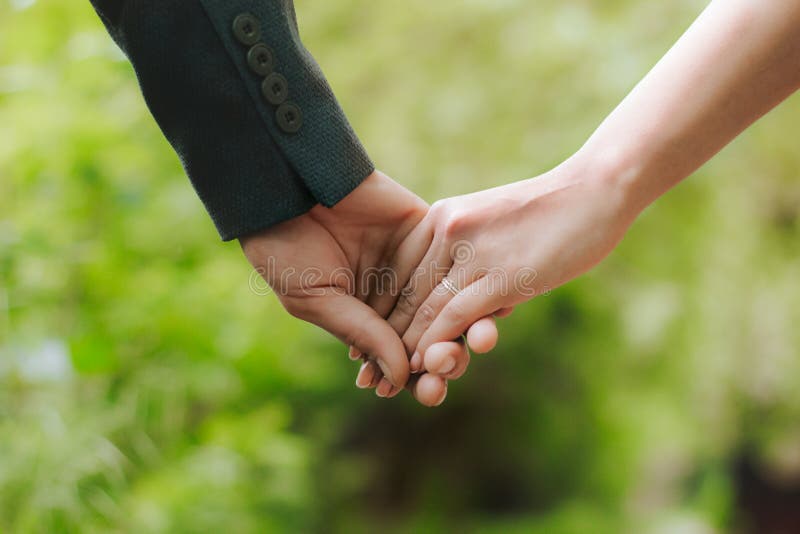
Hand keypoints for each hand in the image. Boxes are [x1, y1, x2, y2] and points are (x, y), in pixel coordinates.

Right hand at [240, 170, 496, 403]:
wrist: (287, 184)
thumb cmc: (286, 249)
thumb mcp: (318, 299)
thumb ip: (363, 334)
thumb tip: (400, 379)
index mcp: (363, 314)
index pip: (398, 354)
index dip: (415, 376)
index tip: (428, 394)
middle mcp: (393, 292)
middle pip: (430, 333)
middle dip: (444, 356)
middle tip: (449, 370)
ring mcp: (411, 260)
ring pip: (449, 301)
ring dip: (464, 326)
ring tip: (472, 345)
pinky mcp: (425, 229)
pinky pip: (457, 258)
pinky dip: (474, 281)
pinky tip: (487, 305)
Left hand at [386, 156, 636, 373]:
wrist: (596, 190)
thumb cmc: (548, 212)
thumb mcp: (492, 223)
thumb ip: (466, 252)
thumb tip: (450, 295)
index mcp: (442, 216)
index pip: (396, 269)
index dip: (379, 308)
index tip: (367, 337)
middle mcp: (448, 230)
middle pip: (403, 292)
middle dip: (384, 334)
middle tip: (364, 368)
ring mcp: (474, 252)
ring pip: (424, 308)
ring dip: (405, 348)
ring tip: (387, 376)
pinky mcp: (502, 275)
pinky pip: (454, 316)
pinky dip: (433, 343)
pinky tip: (421, 364)